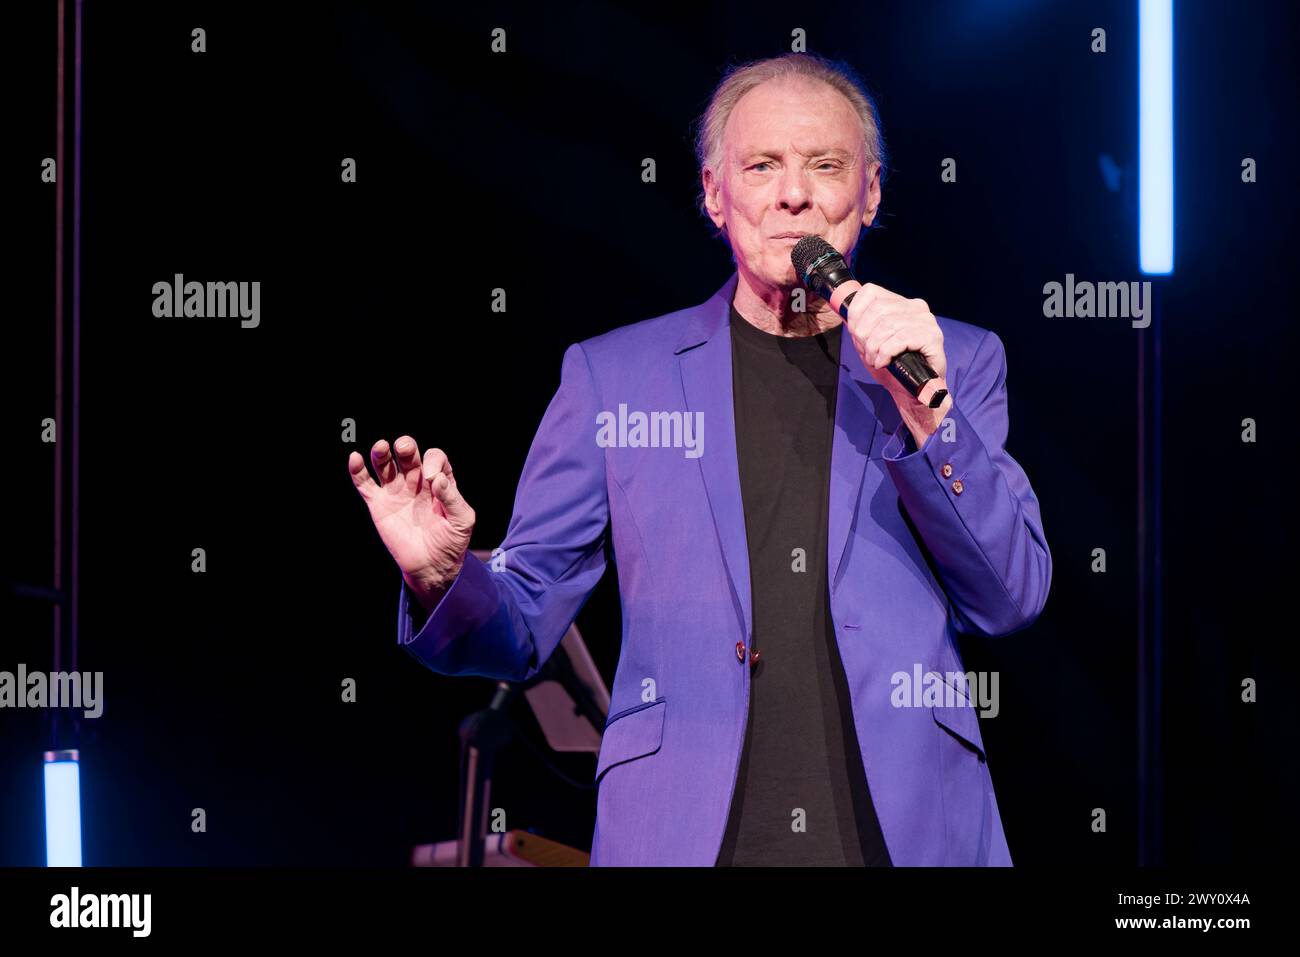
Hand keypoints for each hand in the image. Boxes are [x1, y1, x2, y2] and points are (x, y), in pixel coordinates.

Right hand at [349, 436, 474, 609]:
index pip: (435, 458)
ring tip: (381, 447)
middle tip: (404, 448)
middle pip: (408, 455)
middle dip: (406, 447)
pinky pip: (365, 484)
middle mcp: (416, 481)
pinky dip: (358, 470)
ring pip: (385, 464)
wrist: (432, 566)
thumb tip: (437, 478)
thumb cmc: (451, 541)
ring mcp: (396, 492)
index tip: (432, 478)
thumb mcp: (462, 520)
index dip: (433, 461)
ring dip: (381, 453)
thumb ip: (453, 498)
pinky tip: (355, 458)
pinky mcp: (378, 504)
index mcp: (439, 481)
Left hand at [842, 283, 951, 442]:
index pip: (871, 292)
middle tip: (867, 353)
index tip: (855, 334)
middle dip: (865, 334)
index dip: (856, 313)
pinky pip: (900, 339)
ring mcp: (927, 321)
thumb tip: (844, 313)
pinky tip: (884, 362)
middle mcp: (917, 307)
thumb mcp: (869, 341)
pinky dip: (886, 353)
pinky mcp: (933, 337)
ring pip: (888, 326)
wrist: (912, 390)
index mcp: (901, 303)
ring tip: (875, 360)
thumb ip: (860, 325)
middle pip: (878, 310)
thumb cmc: (892, 365)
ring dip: (875, 347)